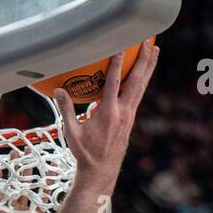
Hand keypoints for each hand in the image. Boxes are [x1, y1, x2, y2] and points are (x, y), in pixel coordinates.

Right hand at [54, 40, 158, 193]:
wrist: (100, 172)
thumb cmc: (85, 153)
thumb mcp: (72, 132)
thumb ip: (66, 109)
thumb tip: (57, 90)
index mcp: (108, 113)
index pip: (114, 83)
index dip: (117, 64)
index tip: (121, 47)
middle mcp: (122, 113)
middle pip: (136, 81)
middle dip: (143, 60)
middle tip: (149, 41)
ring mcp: (129, 116)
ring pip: (141, 86)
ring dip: (148, 67)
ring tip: (155, 49)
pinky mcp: (130, 120)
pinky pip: (138, 95)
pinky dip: (143, 81)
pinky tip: (144, 72)